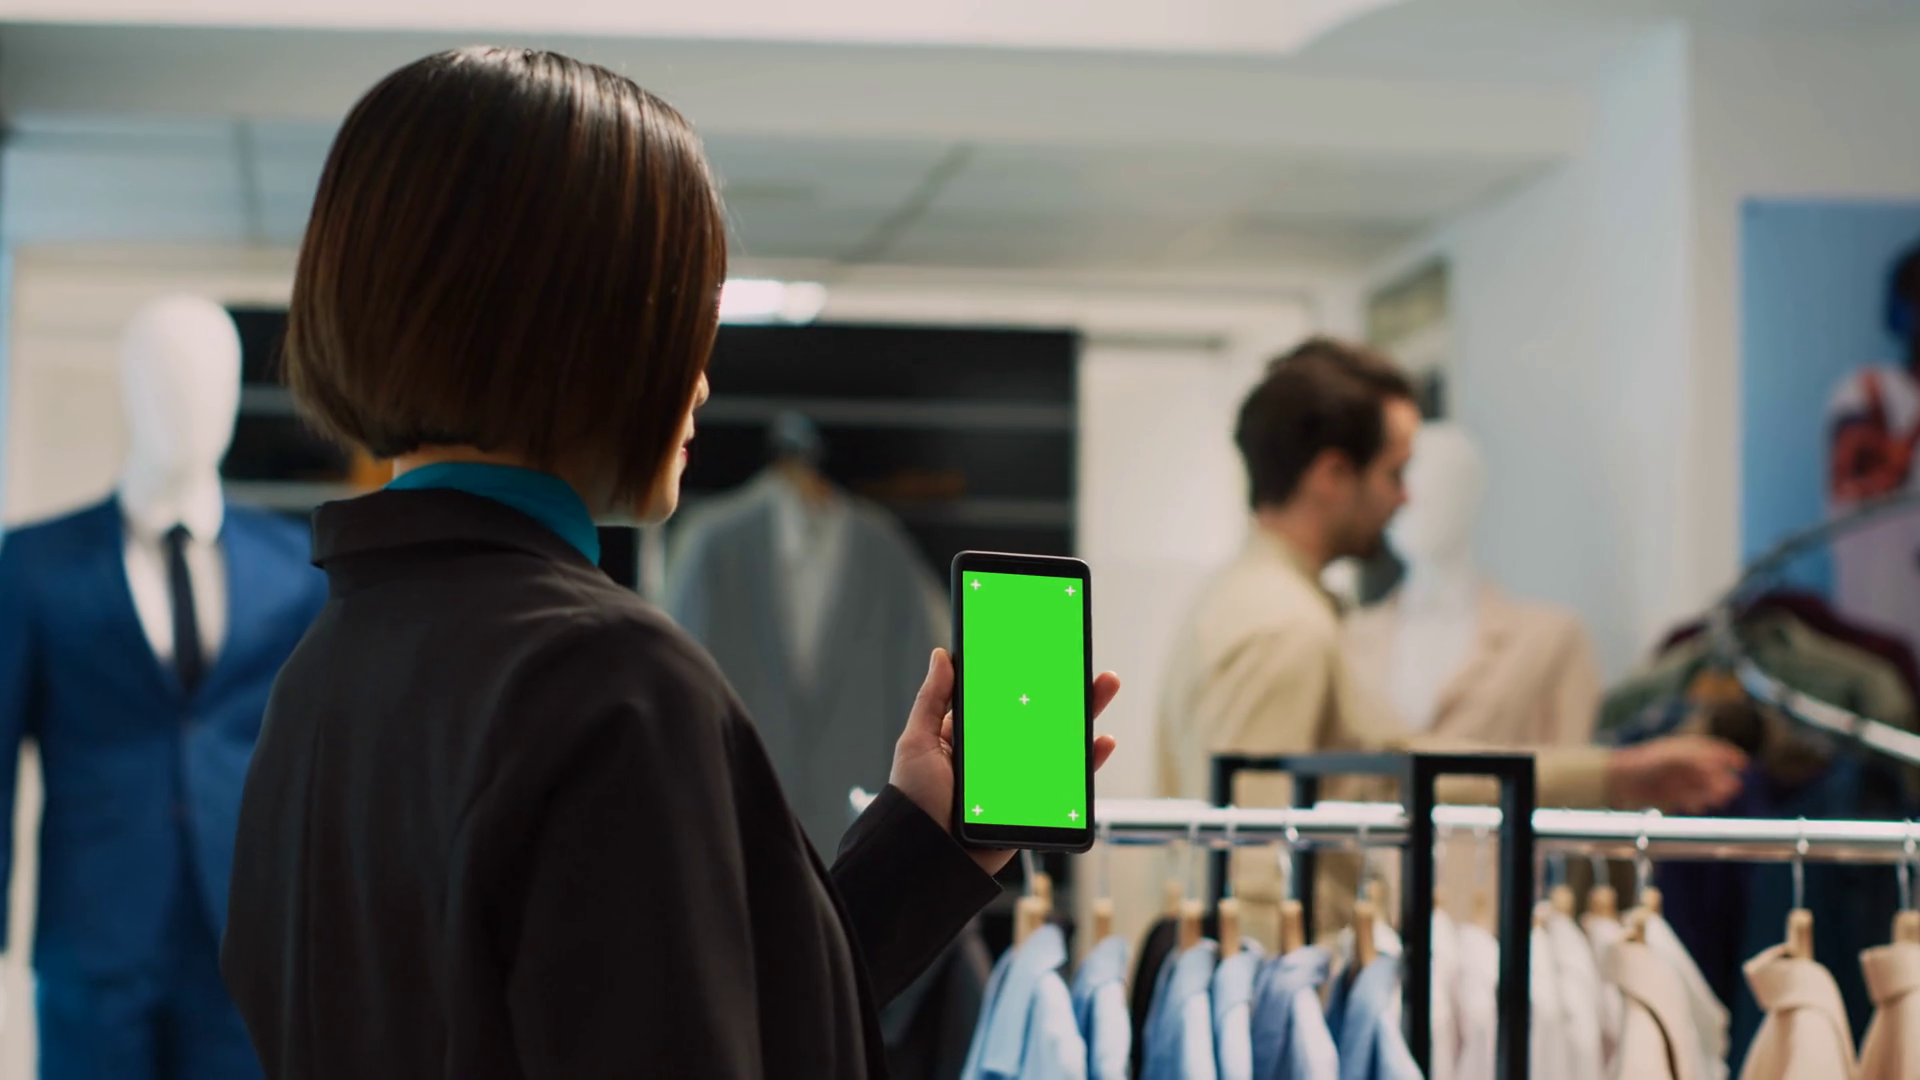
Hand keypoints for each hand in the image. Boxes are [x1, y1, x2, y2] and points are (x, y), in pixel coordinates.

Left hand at [890, 648, 1119, 875]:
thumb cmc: (914, 803)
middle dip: (1062, 688)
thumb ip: (932, 700)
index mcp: (967, 736)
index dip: (1022, 676)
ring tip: (1102, 687)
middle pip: (1036, 714)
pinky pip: (1066, 781)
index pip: (1001, 698)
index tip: (1042, 650)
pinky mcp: (1033, 804)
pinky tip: (1100, 741)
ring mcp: (1017, 778)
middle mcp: (995, 754)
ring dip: (1083, 715)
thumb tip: (943, 656)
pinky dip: (1087, 762)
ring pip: (1057, 742)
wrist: (929, 859)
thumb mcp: (917, 743)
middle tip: (1082, 661)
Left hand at [1605, 734, 1747, 813]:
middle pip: (1709, 771)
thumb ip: (1697, 763)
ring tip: (1722, 798)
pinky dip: (1696, 801)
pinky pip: (1688, 798)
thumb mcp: (1674, 760)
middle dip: (1722, 778)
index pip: (1712, 748)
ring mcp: (1676, 780)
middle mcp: (1682, 764)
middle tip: (1734, 787)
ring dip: (1712, 792)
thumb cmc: (1646, 764)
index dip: (1728, 755)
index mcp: (1684, 748)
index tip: (1743, 764)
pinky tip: (1699, 807)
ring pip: (1701, 786)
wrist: (1618, 781)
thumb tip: (1720, 768)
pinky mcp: (1669, 795)